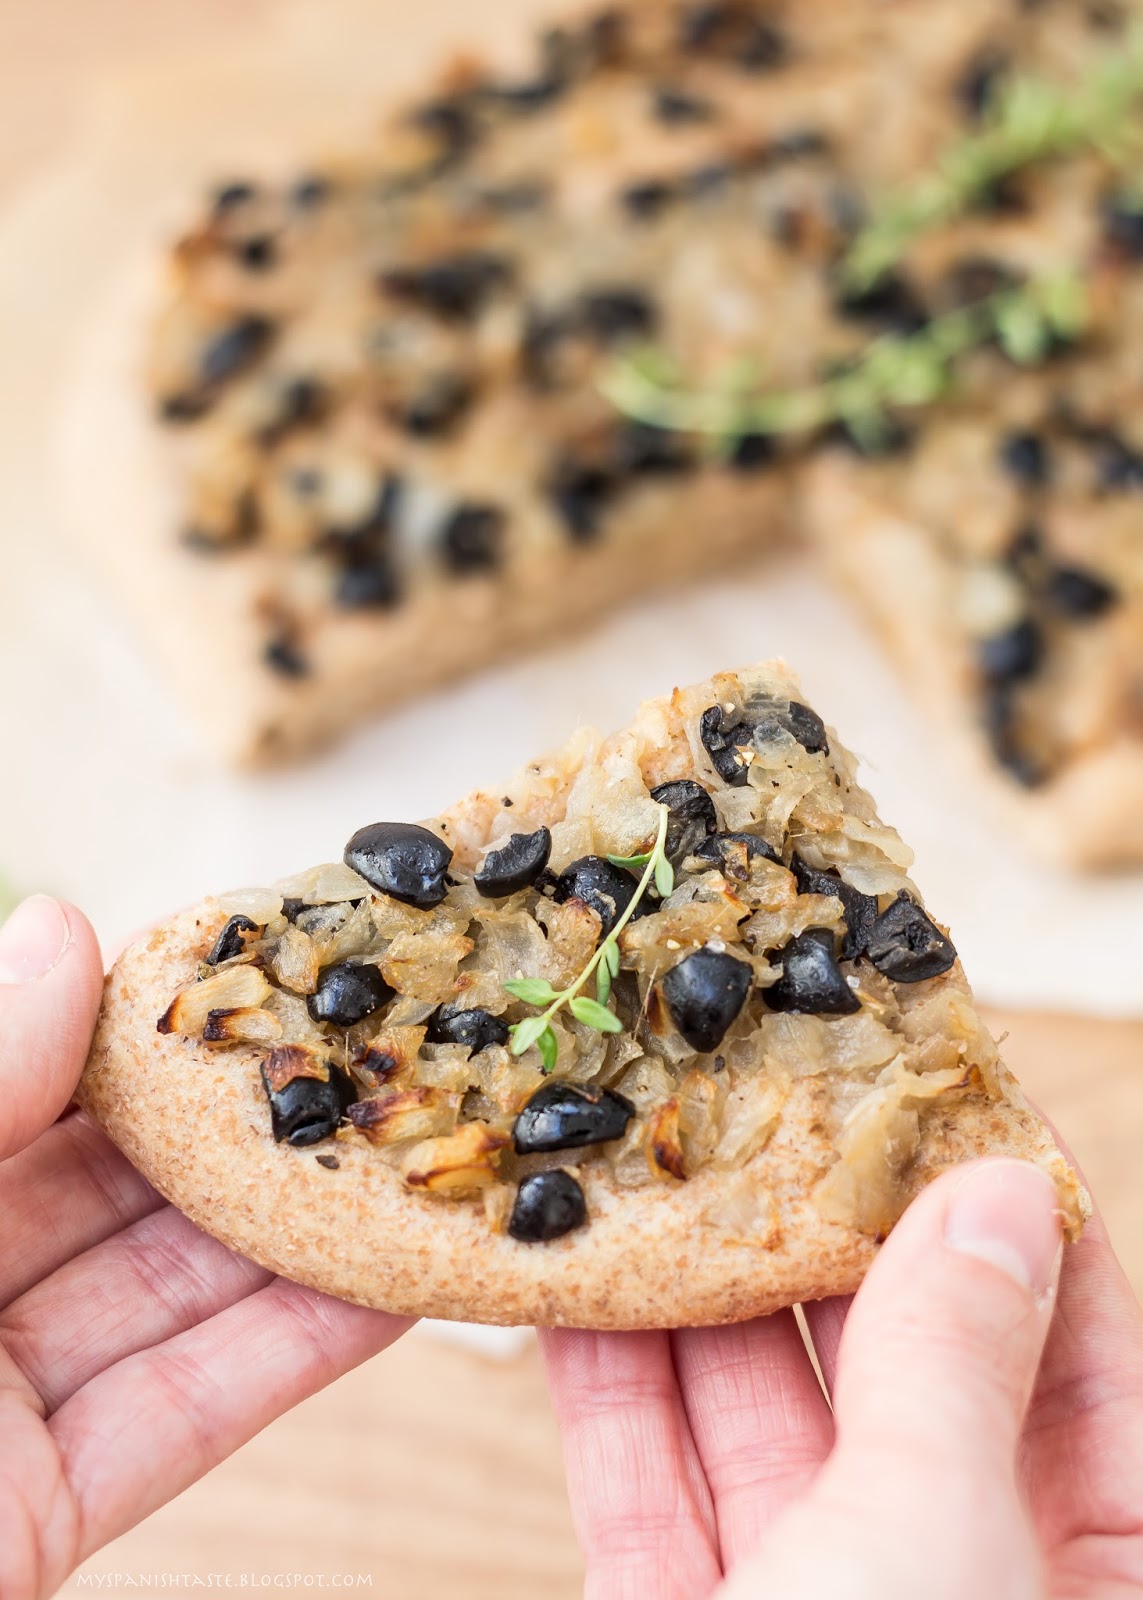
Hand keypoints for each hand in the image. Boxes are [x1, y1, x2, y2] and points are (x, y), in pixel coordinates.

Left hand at [0, 896, 410, 1599]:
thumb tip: (65, 929)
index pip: (19, 1079)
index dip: (132, 1017)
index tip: (249, 958)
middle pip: (110, 1185)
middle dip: (243, 1120)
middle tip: (373, 1052)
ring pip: (166, 1296)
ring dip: (297, 1232)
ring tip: (417, 1152)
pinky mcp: (38, 1524)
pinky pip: (182, 1413)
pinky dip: (293, 1350)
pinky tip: (394, 1283)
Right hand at [543, 1156, 1142, 1597]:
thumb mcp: (938, 1544)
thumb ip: (954, 1366)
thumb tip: (996, 1196)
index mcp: (1088, 1581)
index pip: (1081, 1362)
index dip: (1021, 1221)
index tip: (953, 1097)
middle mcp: (950, 1582)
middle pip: (900, 1368)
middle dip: (828, 1229)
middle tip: (778, 1095)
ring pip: (755, 1411)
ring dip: (698, 1282)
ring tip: (661, 1150)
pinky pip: (646, 1477)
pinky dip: (608, 1378)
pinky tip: (576, 1271)